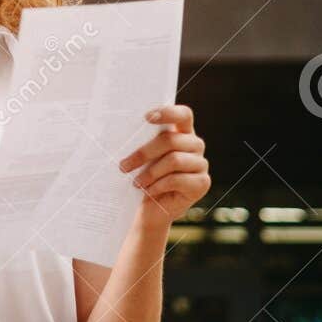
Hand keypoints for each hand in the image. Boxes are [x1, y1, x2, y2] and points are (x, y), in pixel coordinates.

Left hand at [117, 104, 209, 229]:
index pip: (183, 114)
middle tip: (123, 166)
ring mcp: (201, 163)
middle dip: (143, 153)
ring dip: (150, 173)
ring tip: (135, 183)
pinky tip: (148, 191)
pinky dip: (158, 185)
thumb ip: (140, 142)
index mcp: (182, 132)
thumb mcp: (141, 157)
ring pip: (174, 160)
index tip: (146, 118)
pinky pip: (178, 179)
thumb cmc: (144, 176)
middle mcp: (195, 145)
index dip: (168, 112)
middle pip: (171, 140)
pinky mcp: (202, 183)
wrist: (151, 208)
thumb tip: (119, 132)